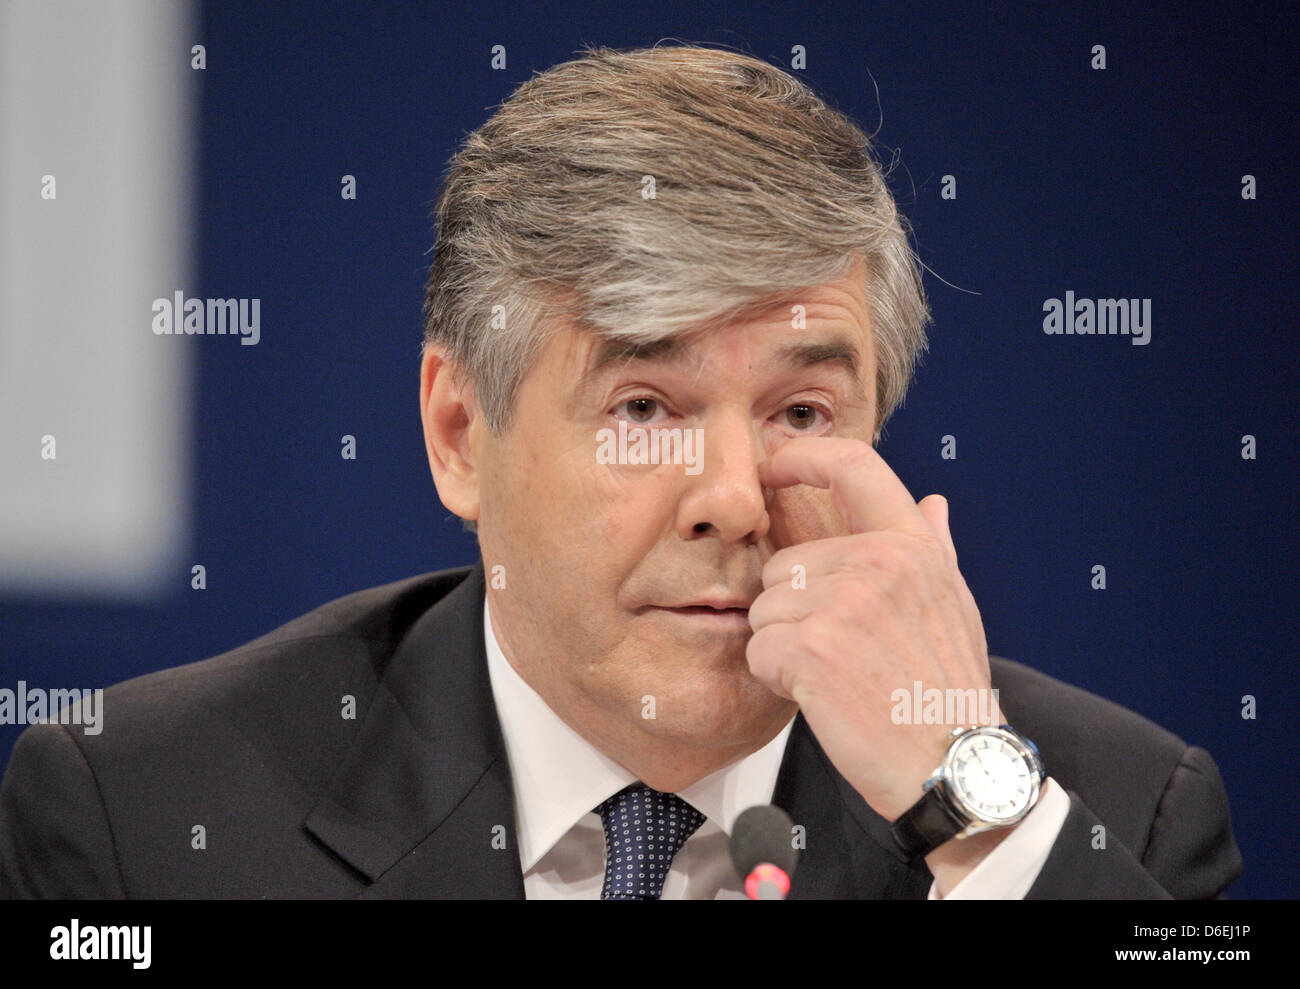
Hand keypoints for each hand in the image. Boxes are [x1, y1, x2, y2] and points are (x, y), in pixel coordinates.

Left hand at [747, 436, 1001, 826]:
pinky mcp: (812, 648)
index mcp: (913, 546)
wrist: (951, 766)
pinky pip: (758, 650)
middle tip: (842, 654)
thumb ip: (934, 548)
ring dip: (784, 647)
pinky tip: (822, 696)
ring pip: (765, 609)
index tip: (775, 466)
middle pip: (784, 564)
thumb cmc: (945, 690)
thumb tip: (933, 501)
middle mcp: (879, 562)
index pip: (854, 465)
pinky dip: (776, 679)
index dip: (804, 457)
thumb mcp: (954, 606)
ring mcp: (844, 603)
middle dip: (793, 611)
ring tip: (837, 676)